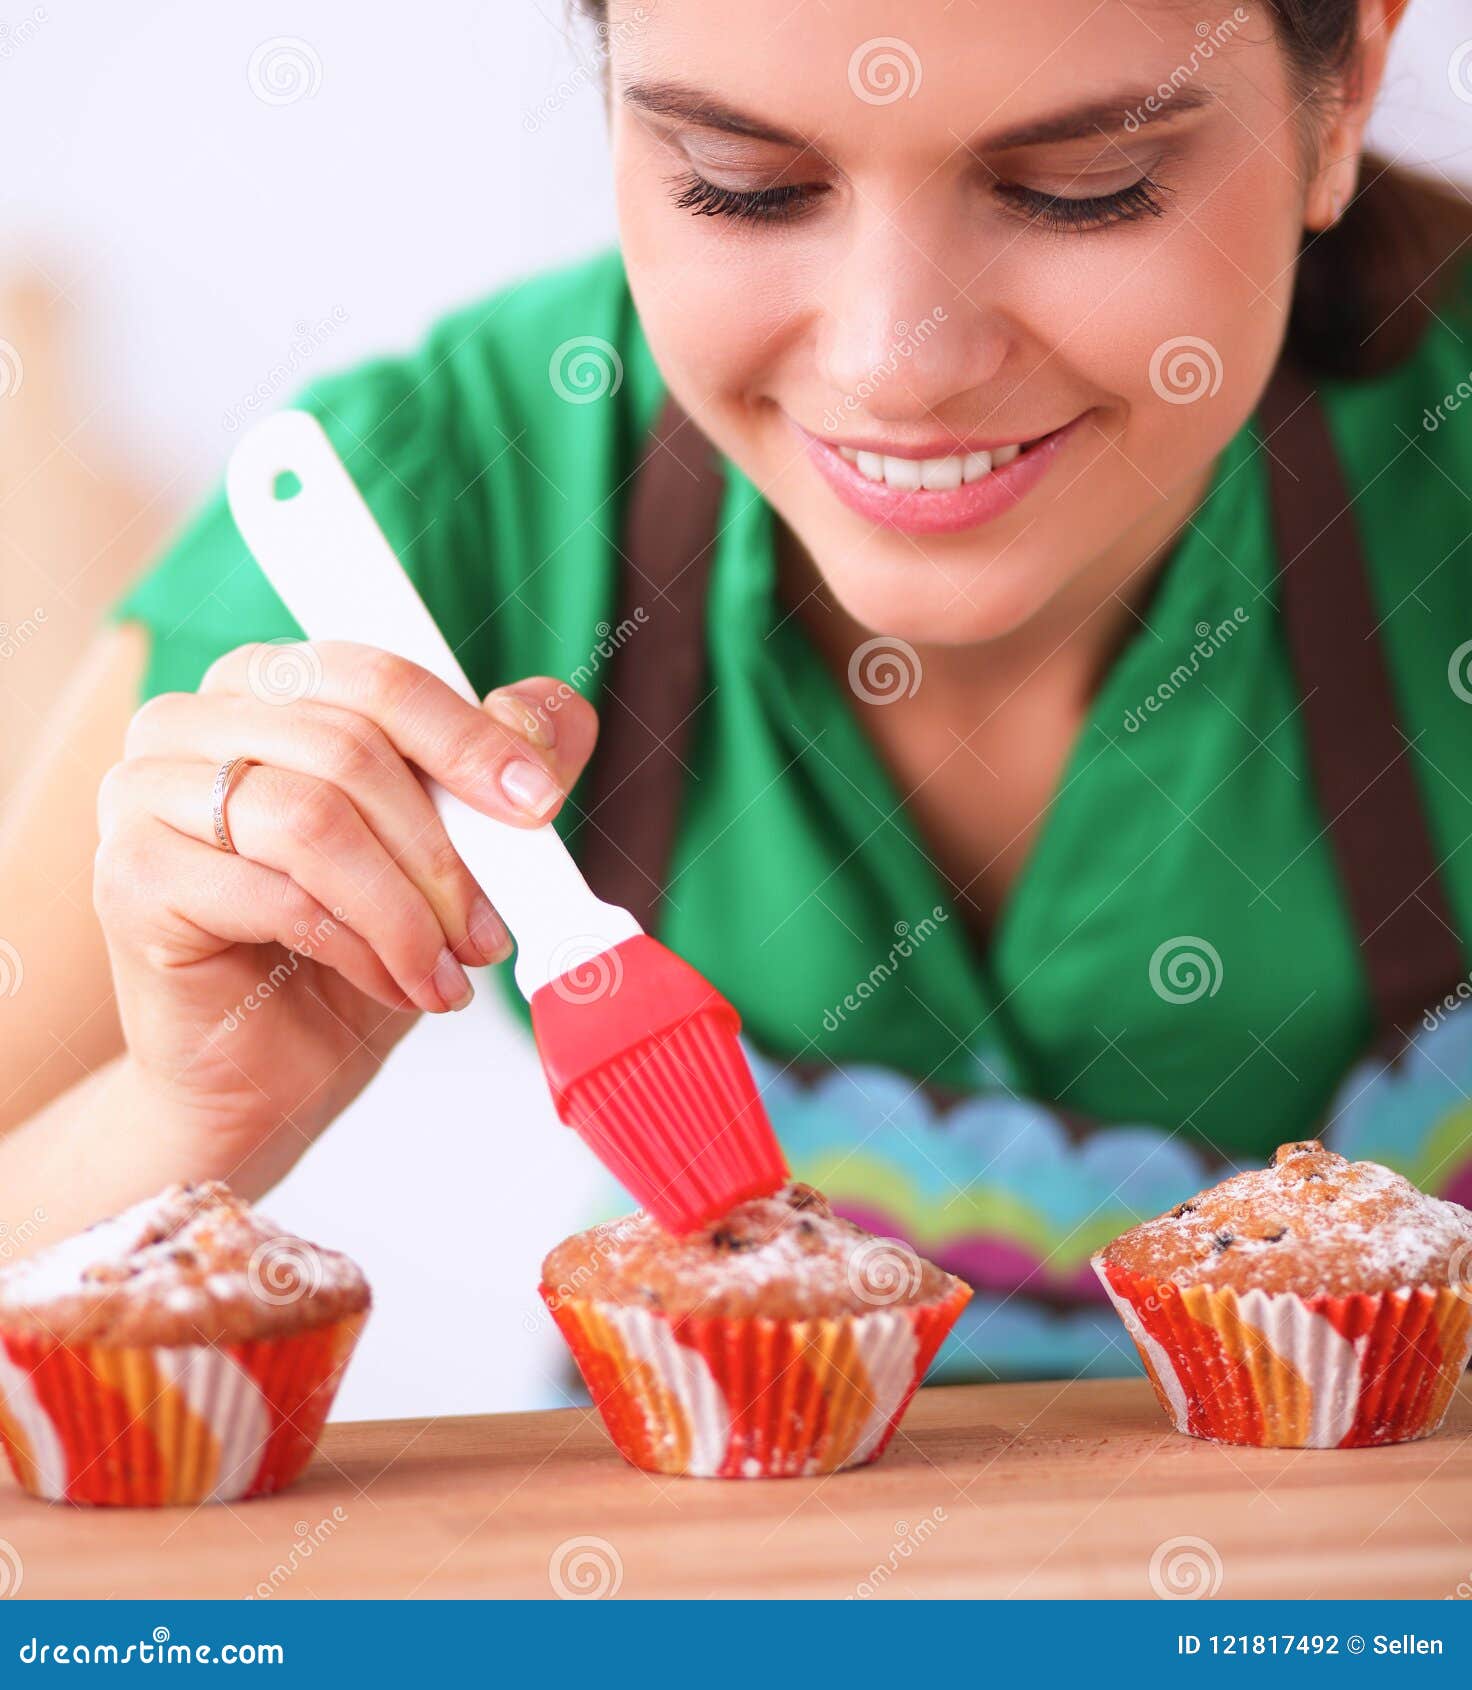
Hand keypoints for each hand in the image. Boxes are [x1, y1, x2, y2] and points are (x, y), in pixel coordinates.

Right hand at [94, 642, 597, 1193]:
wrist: (261, 1074)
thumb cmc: (345, 955)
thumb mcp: (442, 859)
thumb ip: (492, 776)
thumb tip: (557, 717)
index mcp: (266, 687)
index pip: (376, 677)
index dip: (467, 737)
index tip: (538, 805)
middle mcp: (189, 720)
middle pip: (351, 748)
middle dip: (445, 853)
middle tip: (490, 931)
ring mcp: (141, 793)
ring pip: (314, 820)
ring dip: (405, 911)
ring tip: (444, 971)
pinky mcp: (127, 877)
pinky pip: (276, 894)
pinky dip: (358, 947)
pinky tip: (392, 984)